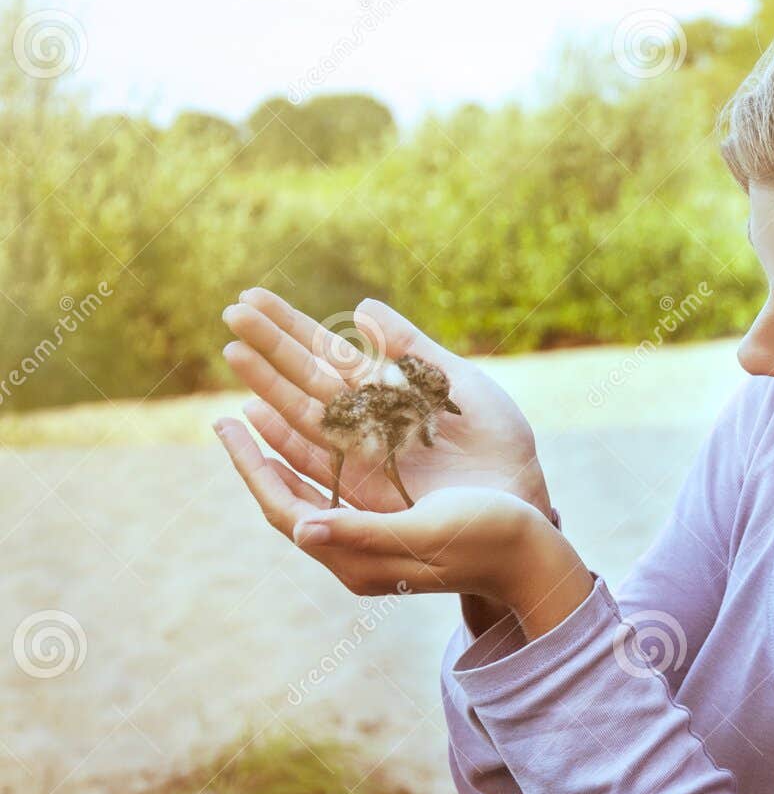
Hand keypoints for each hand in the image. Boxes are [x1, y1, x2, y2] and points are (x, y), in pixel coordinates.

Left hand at [211, 419, 593, 635]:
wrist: (533, 558)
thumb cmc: (489, 542)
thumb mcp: (426, 535)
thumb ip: (364, 533)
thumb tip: (303, 527)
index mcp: (358, 558)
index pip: (287, 510)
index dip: (253, 467)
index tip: (226, 421)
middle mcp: (357, 548)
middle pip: (292, 494)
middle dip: (258, 451)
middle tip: (226, 411)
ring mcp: (374, 534)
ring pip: (315, 485)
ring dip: (287, 443)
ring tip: (258, 403)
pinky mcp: (395, 517)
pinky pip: (344, 481)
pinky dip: (325, 447)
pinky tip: (322, 421)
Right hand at [219, 287, 550, 515]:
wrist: (522, 497)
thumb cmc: (499, 443)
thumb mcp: (458, 383)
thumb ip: (411, 347)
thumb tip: (360, 305)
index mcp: (387, 390)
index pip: (329, 351)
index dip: (291, 325)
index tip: (253, 297)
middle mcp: (366, 421)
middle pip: (308, 378)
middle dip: (271, 346)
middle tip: (231, 311)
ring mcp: (362, 454)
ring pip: (304, 413)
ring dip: (268, 384)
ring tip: (235, 350)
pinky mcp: (365, 488)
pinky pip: (315, 461)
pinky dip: (284, 439)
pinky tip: (254, 414)